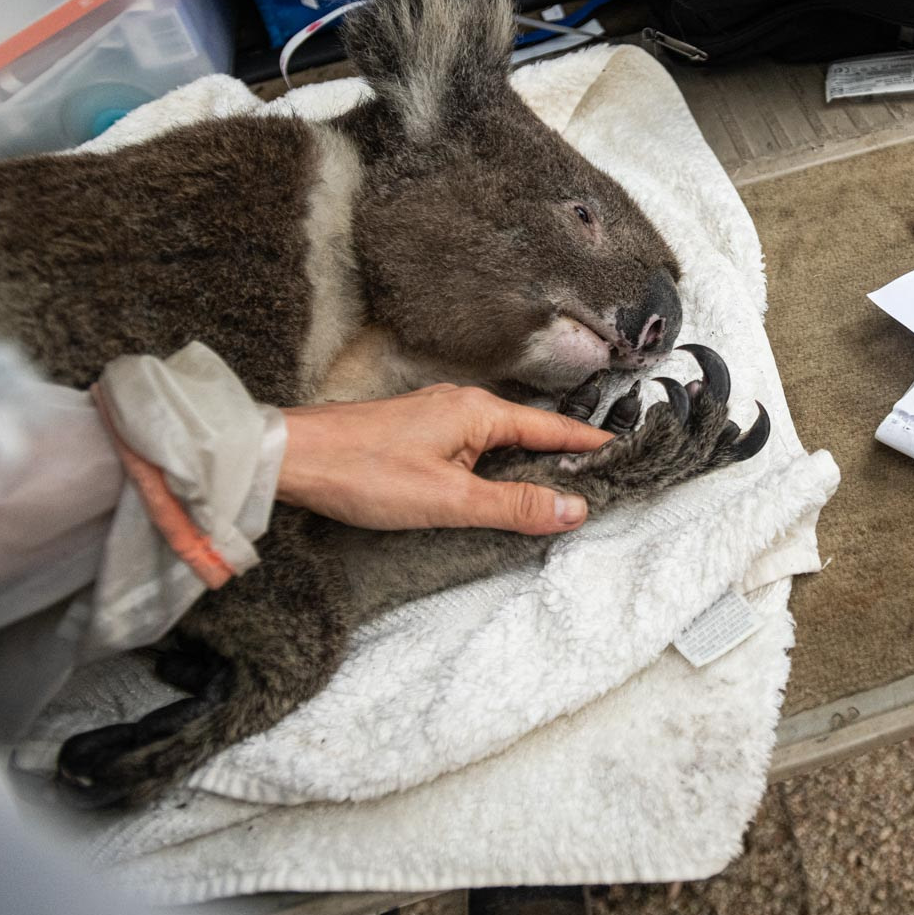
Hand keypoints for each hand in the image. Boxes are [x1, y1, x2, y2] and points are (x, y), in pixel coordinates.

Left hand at [276, 384, 611, 533]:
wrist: (290, 459)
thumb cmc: (364, 473)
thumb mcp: (448, 500)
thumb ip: (513, 507)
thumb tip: (573, 509)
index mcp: (478, 412)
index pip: (550, 430)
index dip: (588, 444)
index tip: (622, 453)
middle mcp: (462, 405)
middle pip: (528, 432)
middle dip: (564, 453)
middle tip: (599, 476)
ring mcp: (436, 415)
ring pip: (498, 439)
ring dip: (528, 460)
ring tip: (558, 484)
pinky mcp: (415, 432)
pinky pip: (473, 444)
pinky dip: (496, 464)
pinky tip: (494, 484)